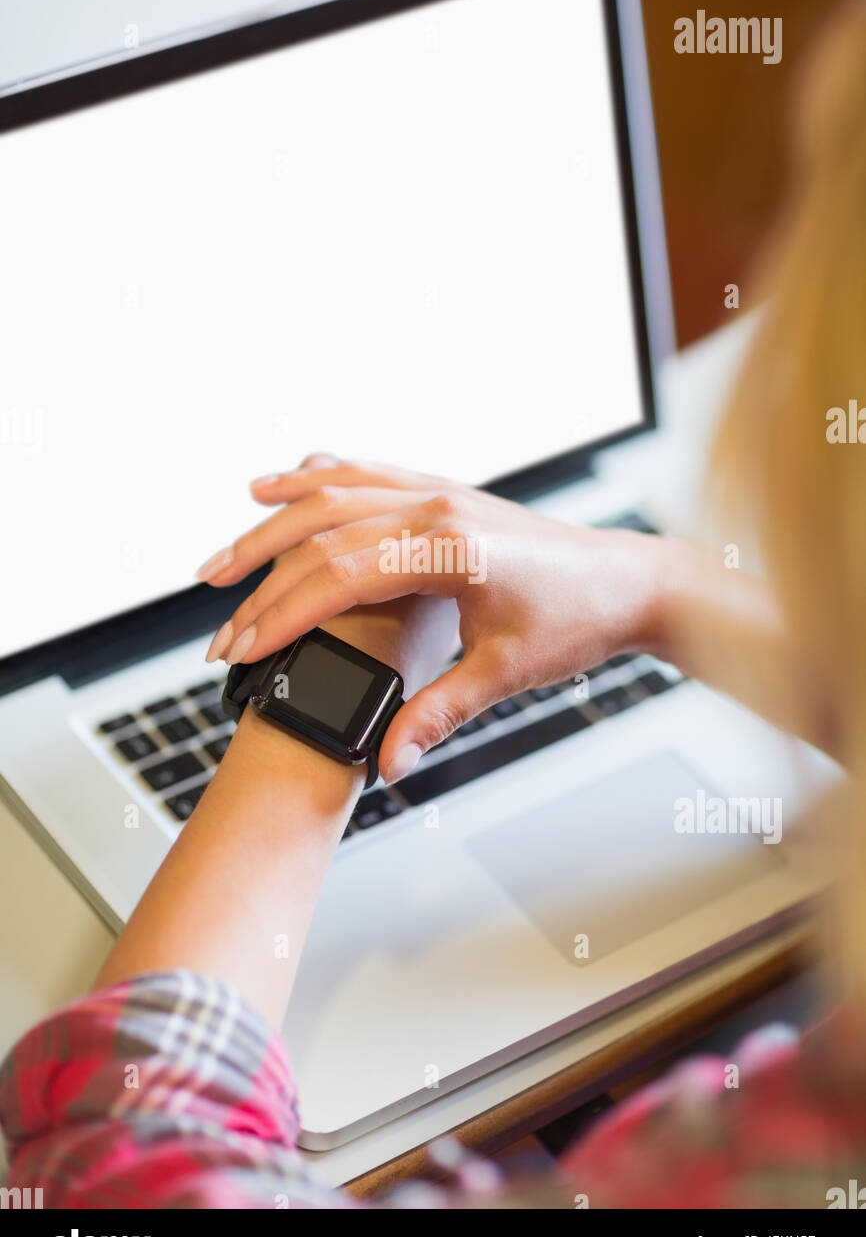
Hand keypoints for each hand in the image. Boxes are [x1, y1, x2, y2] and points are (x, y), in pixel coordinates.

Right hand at [196, 454, 671, 781]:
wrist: (629, 581)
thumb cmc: (577, 621)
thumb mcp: (507, 674)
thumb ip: (440, 713)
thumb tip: (388, 762)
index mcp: (449, 547)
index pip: (339, 576)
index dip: (282, 615)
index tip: (241, 647)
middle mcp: (438, 506)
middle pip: (322, 528)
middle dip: (260, 574)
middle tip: (214, 613)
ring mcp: (440, 492)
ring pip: (337, 491)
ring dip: (275, 519)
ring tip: (225, 551)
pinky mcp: (446, 494)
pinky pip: (369, 474)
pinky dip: (321, 477)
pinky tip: (289, 482)